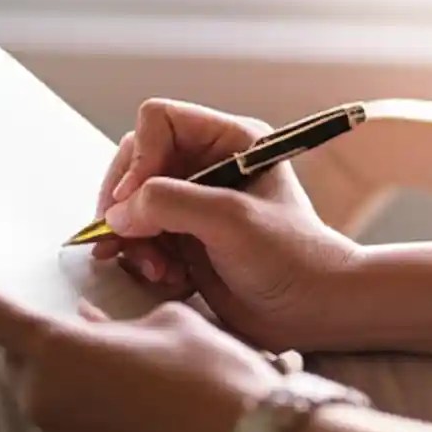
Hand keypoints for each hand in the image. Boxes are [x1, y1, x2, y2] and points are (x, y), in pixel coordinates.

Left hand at [0, 281, 281, 431]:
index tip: (3, 294)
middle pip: (16, 359)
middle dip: (44, 345)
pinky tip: (136, 414)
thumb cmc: (211, 377)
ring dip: (70, 384)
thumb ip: (114, 321)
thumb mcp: (166, 323)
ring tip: (127, 380)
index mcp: (58, 351)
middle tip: (93, 338)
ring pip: (44, 398)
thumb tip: (89, 322)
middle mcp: (44, 401)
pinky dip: (90, 419)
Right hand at [90, 99, 363, 350]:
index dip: (139, 158)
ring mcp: (195, 202)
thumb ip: (170, 203)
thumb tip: (117, 211)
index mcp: (230, 140)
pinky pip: (141, 236)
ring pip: (131, 204)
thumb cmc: (291, 258)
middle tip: (125, 242)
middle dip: (126, 205)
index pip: (159, 121)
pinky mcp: (186, 237)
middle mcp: (209, 164)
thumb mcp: (231, 221)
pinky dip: (143, 258)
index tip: (133, 200)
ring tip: (157, 270)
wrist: (314, 310)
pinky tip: (170, 280)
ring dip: (133, 239)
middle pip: (136, 162)